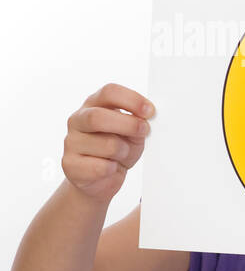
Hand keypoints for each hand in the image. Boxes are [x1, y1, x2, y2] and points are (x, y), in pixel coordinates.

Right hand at [63, 84, 153, 202]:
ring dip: (124, 151)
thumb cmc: (118, 149)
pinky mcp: (70, 165)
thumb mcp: (132, 132)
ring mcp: (71, 142)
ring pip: (106, 145)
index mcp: (94, 105)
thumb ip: (137, 121)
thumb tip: (146, 117)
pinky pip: (101, 167)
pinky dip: (114, 168)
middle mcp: (78, 120)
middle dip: (127, 124)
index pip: (109, 92)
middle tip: (143, 131)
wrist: (101, 178)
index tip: (150, 111)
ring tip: (123, 155)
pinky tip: (112, 167)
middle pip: (97, 117)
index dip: (132, 99)